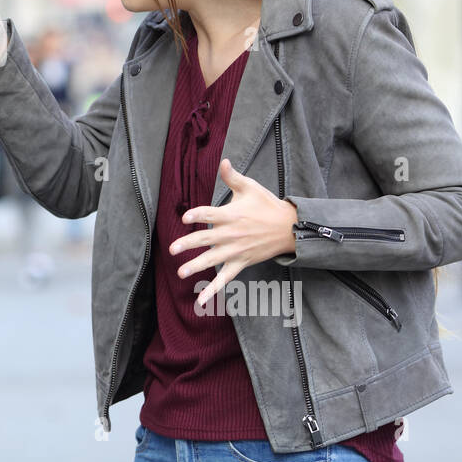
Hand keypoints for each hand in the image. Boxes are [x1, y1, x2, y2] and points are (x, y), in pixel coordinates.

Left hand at [169, 158, 297, 309]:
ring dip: (197, 266)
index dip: (197, 215)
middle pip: (207, 239)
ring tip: (181, 272)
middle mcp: (231, 234)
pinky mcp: (241, 263)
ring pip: (213, 260)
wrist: (289, 228)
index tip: (184, 218)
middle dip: (188, 244)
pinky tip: (201, 301)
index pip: (210, 214)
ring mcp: (236, 251)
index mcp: (231, 214)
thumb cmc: (267, 205)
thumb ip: (232, 177)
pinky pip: (225, 278)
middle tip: (172, 249)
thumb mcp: (250, 187)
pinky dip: (213, 290)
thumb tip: (223, 160)